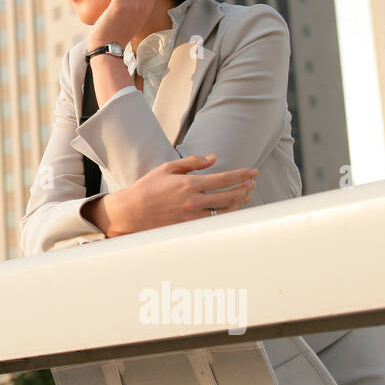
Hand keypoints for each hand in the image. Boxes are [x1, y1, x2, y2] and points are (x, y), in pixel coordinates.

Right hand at [110, 154, 256, 234]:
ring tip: (245, 195)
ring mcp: (192, 216)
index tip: (253, 172)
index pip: (224, 179)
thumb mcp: (168, 168)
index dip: (242, 175)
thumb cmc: (148, 187)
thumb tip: (214, 157)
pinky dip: (226, 214)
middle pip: (230, 196)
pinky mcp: (189, 227)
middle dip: (244, 188)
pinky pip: (215, 221)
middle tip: (252, 183)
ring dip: (239, 202)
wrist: (132, 211)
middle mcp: (194, 201)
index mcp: (189, 183)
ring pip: (225, 211)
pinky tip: (231, 209)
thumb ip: (193, 162)